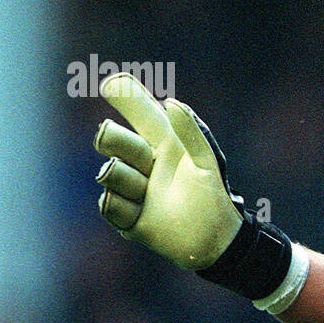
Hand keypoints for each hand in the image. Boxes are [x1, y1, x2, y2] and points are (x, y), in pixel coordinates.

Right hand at [93, 73, 242, 268]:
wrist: (215, 239)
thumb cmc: (213, 195)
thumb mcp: (205, 161)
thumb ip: (191, 132)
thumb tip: (171, 101)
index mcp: (164, 144)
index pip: (141, 114)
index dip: (127, 97)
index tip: (112, 83)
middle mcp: (143, 163)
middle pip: (113, 139)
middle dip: (114, 139)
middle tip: (114, 138)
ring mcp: (132, 189)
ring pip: (109, 172)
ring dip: (126, 178)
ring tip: (144, 188)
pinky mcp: (126, 216)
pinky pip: (108, 204)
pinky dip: (122, 206)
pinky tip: (139, 209)